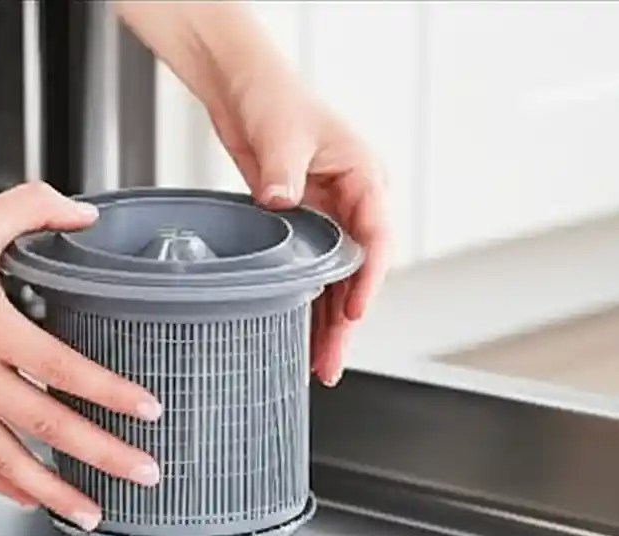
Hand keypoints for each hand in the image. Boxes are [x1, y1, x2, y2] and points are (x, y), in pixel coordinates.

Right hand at [0, 183, 163, 528]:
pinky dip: (1, 482)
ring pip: (7, 460)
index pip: (63, 368)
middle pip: (47, 425)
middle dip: (103, 455)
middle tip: (145, 474)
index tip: (150, 409)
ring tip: (93, 512)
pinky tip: (29, 498)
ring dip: (55, 491)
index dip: (112, 392)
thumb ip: (36, 209)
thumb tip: (85, 214)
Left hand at [209, 79, 387, 386]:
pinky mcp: (302, 226)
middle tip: (331, 363)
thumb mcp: (281, 134)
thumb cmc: (274, 98)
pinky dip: (307, 305)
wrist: (242, 86)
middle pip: (359, 272)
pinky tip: (299, 336)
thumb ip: (283, 172)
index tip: (355, 313)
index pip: (376, 237)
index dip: (367, 279)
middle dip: (347, 321)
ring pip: (337, 281)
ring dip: (329, 323)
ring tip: (319, 366)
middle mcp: (354, 202)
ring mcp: (329, 217)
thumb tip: (282, 201)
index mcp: (365, 177)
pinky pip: (312, 274)